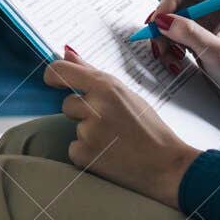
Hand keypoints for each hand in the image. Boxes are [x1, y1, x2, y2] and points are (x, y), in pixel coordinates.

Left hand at [44, 47, 198, 208]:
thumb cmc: (149, 129)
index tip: (52, 80)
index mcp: (106, 86)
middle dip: (82, 114)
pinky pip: (74, 149)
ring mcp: (89, 131)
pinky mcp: (84, 155)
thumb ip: (92, 73)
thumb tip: (67, 53)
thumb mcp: (126, 94)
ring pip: (74, 128)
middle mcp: (95, 106)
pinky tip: (109, 156)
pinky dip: (87, 154)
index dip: (52, 75)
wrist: (168, 166)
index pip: (61, 71)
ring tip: (114, 142)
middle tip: (110, 125)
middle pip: (67, 104)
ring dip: (87, 135)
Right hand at [145, 0, 219, 127]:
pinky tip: (175, 62)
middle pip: (172, 3)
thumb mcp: (216, 53)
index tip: (159, 25)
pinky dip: (168, 47)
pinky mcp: (198, 35)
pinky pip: (173, 34)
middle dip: (163, 25)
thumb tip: (161, 21)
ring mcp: (204, 20)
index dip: (167, 2)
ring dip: (163, 40)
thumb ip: (189, 34)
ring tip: (170, 60)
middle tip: (160, 49)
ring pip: (169, 20)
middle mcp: (212, 4)